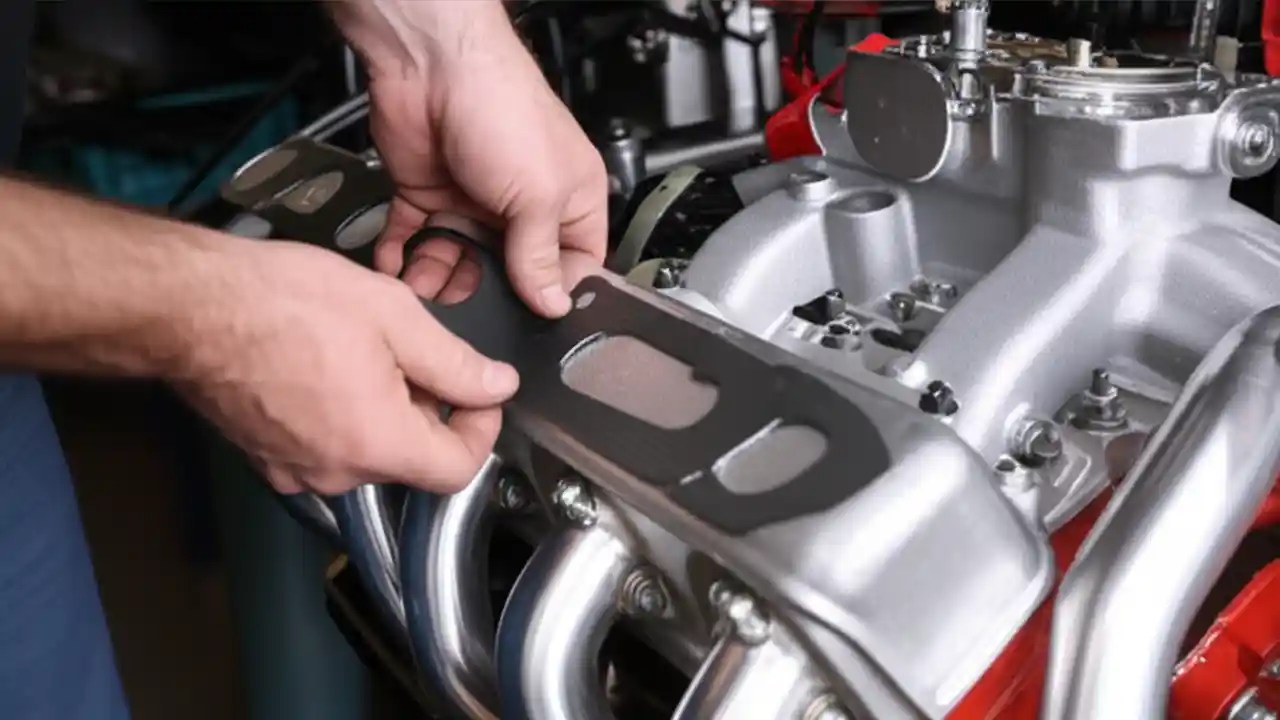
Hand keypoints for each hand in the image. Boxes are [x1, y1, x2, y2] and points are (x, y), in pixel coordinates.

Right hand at [176, 239, 518, 494]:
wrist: (190, 305)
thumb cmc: (280, 303)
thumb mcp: (394, 316)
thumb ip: (456, 362)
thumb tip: (497, 386)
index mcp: (378, 443)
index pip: (459, 470)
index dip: (480, 429)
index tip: (478, 394)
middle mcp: (337, 472)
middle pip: (412, 459)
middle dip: (426, 409)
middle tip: (410, 352)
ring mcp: (296, 470)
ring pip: (368, 451)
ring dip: (381, 410)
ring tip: (360, 350)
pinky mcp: (267, 458)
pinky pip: (326, 447)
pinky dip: (339, 416)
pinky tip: (324, 367)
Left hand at [336, 0, 607, 314]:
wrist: (431, 64)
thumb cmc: (502, 107)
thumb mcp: (538, 195)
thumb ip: (541, 256)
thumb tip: (553, 304)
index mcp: (568, 202)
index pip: (573, 267)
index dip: (554, 297)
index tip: (531, 320)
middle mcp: (522, 206)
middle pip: (510, 275)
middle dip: (487, 296)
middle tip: (468, 311)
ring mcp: (473, 202)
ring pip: (458, 264)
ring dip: (439, 283)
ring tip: (424, 293)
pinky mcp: (427, 196)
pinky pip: (414, 241)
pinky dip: (402, 258)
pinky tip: (397, 269)